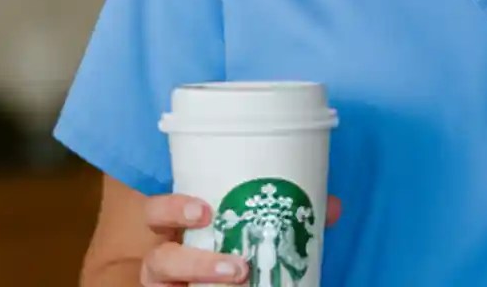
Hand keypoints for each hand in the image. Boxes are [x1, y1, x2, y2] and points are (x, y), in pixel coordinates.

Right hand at [139, 193, 341, 286]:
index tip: (205, 210)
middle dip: (193, 263)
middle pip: (159, 260)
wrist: (214, 275)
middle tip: (238, 267)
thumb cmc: (224, 242)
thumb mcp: (244, 228)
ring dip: (203, 284)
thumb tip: (330, 207)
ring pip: (164, 286)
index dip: (173, 209)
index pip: (156, 213)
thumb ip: (282, 217)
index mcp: (173, 229)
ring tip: (240, 282)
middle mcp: (162, 259)